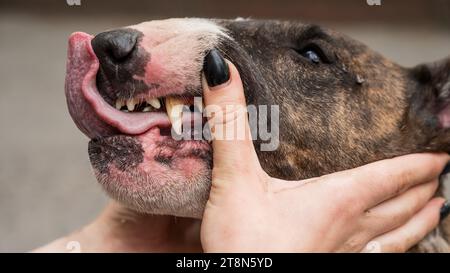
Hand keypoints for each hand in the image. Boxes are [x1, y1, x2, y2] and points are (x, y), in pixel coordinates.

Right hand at [200, 49, 448, 252]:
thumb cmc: (244, 243)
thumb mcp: (234, 178)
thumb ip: (230, 124)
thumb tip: (220, 69)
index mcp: (336, 199)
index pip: (389, 176)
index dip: (416, 164)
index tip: (440, 155)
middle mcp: (350, 228)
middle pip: (399, 204)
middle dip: (422, 188)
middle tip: (440, 176)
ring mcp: (346, 255)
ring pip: (397, 236)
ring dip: (419, 221)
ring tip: (438, 210)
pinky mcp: (334, 271)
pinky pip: (380, 260)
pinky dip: (397, 251)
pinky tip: (394, 251)